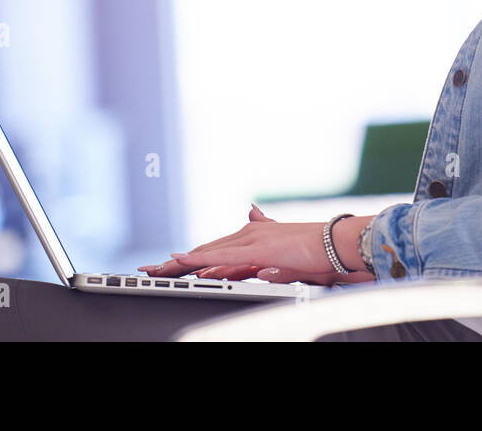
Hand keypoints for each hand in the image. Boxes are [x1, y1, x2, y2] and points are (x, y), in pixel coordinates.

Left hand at [137, 204, 373, 285]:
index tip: (167, 264)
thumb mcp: (285, 245)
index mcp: (253, 237)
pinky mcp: (256, 250)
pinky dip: (199, 257)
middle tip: (147, 270)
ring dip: (178, 262)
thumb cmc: (315, 250)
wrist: (335, 244)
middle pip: (203, 249)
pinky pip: (221, 255)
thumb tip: (251, 211)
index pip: (214, 248)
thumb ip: (265, 227)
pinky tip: (181, 260)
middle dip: (174, 262)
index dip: (190, 256)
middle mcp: (248, 235)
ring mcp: (251, 241)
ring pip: (206, 251)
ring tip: (153, 270)